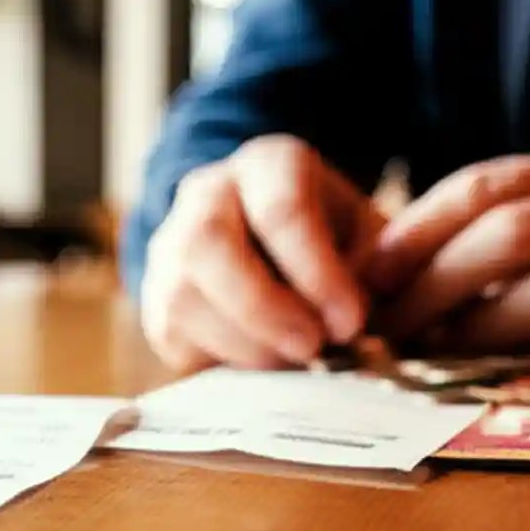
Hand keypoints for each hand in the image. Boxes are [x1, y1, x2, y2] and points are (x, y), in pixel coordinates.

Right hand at [141, 134, 384, 370]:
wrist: (266, 242)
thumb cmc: (328, 241)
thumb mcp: (365, 235)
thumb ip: (373, 270)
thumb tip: (358, 322)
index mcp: (268, 165)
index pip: (282, 209)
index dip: (317, 273)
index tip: (352, 321)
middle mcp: (207, 194)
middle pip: (210, 243)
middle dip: (265, 307)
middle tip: (314, 348)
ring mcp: (171, 245)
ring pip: (184, 296)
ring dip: (245, 342)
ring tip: (294, 362)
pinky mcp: (155, 298)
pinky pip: (174, 335)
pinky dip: (222, 360)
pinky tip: (263, 365)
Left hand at [367, 143, 529, 360]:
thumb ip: (494, 239)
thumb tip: (380, 276)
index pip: (482, 187)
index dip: (415, 232)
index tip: (368, 276)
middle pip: (511, 232)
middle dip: (437, 284)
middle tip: (388, 327)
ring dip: (488, 323)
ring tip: (436, 351)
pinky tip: (507, 371)